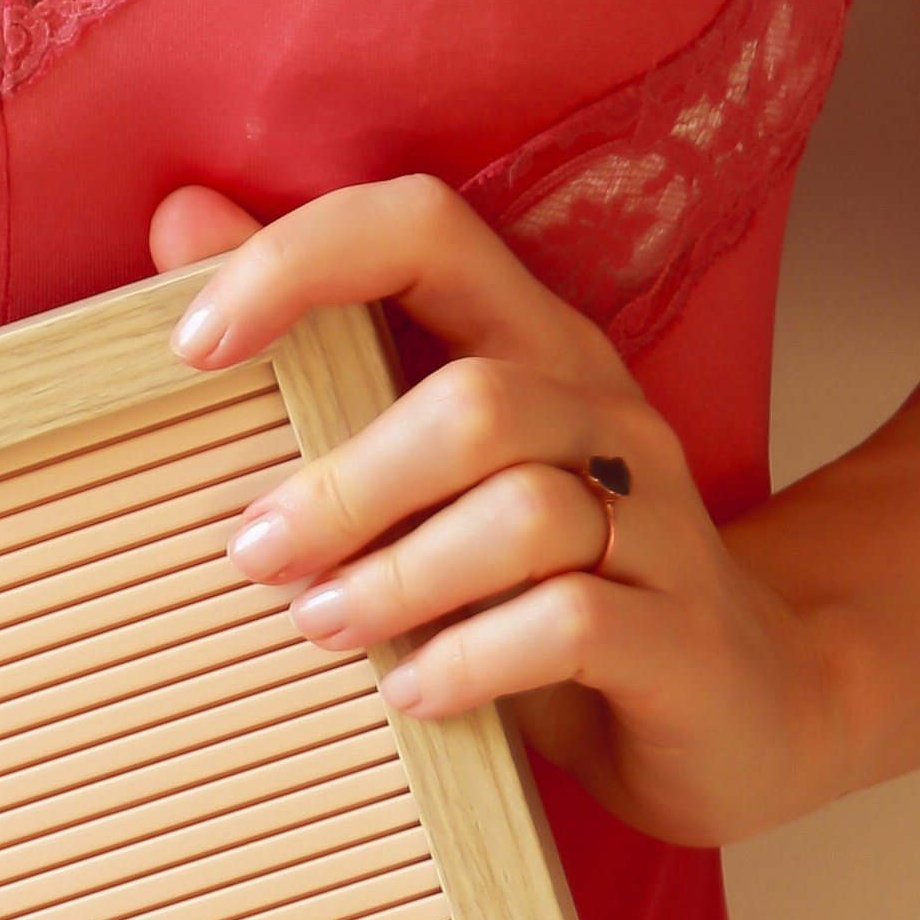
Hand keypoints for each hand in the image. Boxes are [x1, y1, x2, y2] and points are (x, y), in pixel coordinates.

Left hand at [152, 176, 853, 847]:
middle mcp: (601, 413)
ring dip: (399, 578)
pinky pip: (571, 626)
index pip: (425, 229)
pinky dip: (472, 660)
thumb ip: (321, 359)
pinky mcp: (679, 635)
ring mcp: (655, 522)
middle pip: (473, 402)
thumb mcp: (428, 476)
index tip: (192, 348)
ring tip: (326, 628)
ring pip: (523, 513)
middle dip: (343, 481)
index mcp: (532, 347)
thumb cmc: (545, 588)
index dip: (302, 261)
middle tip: (255, 556)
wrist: (739, 707)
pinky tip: (414, 692)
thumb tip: (179, 212)